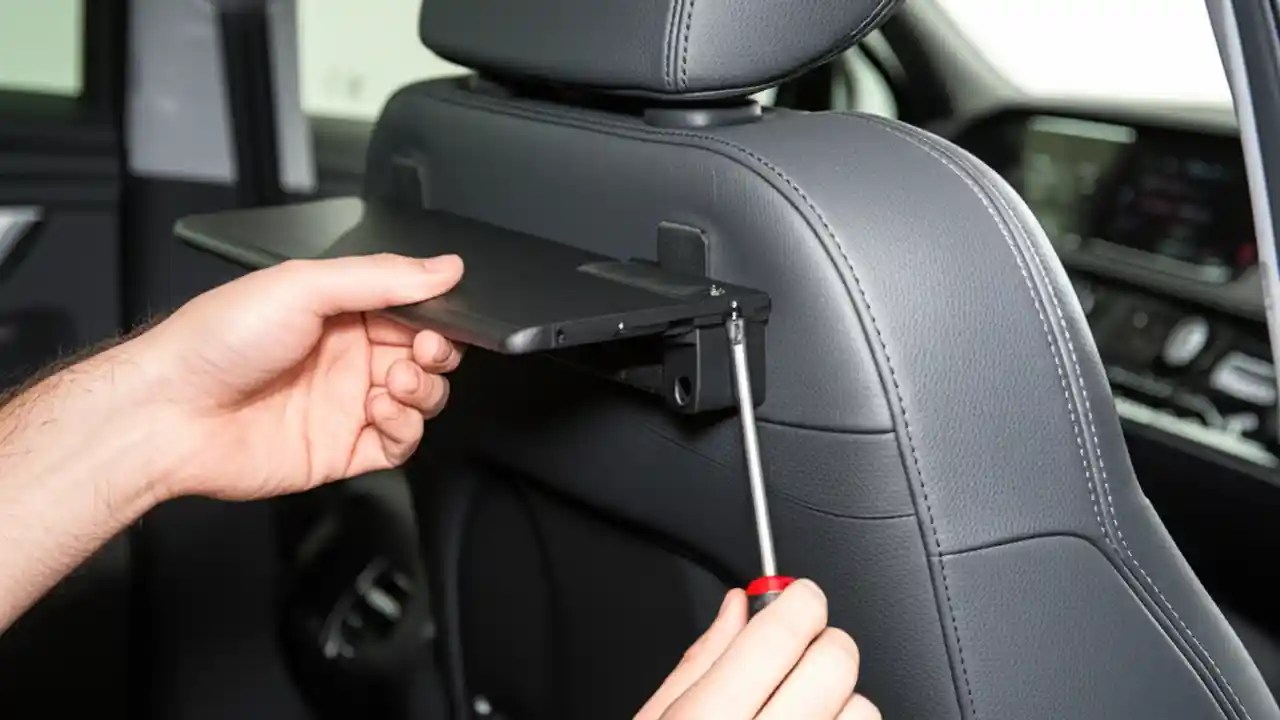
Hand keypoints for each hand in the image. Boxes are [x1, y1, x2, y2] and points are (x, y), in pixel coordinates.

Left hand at [131, 253, 464, 500]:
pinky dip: (406, 429)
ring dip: (424, 390)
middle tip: (423, 351)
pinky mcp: (344, 450)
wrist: (170, 413)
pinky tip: (381, 411)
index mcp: (340, 309)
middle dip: (437, 354)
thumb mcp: (303, 285)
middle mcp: (347, 356)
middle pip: (426, 356)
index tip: (444, 318)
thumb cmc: (217, 340)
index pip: (413, 309)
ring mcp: (346, 404)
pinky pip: (400, 444)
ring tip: (395, 381)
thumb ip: (381, 276)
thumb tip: (445, 267)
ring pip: (421, 400)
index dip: (438, 316)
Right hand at [636, 580, 878, 719]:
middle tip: (800, 647)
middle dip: (821, 641)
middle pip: (834, 662)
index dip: (798, 598)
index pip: (782, 633)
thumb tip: (737, 606)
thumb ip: (696, 664)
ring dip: (839, 698)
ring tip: (804, 707)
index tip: (799, 594)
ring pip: (863, 708)